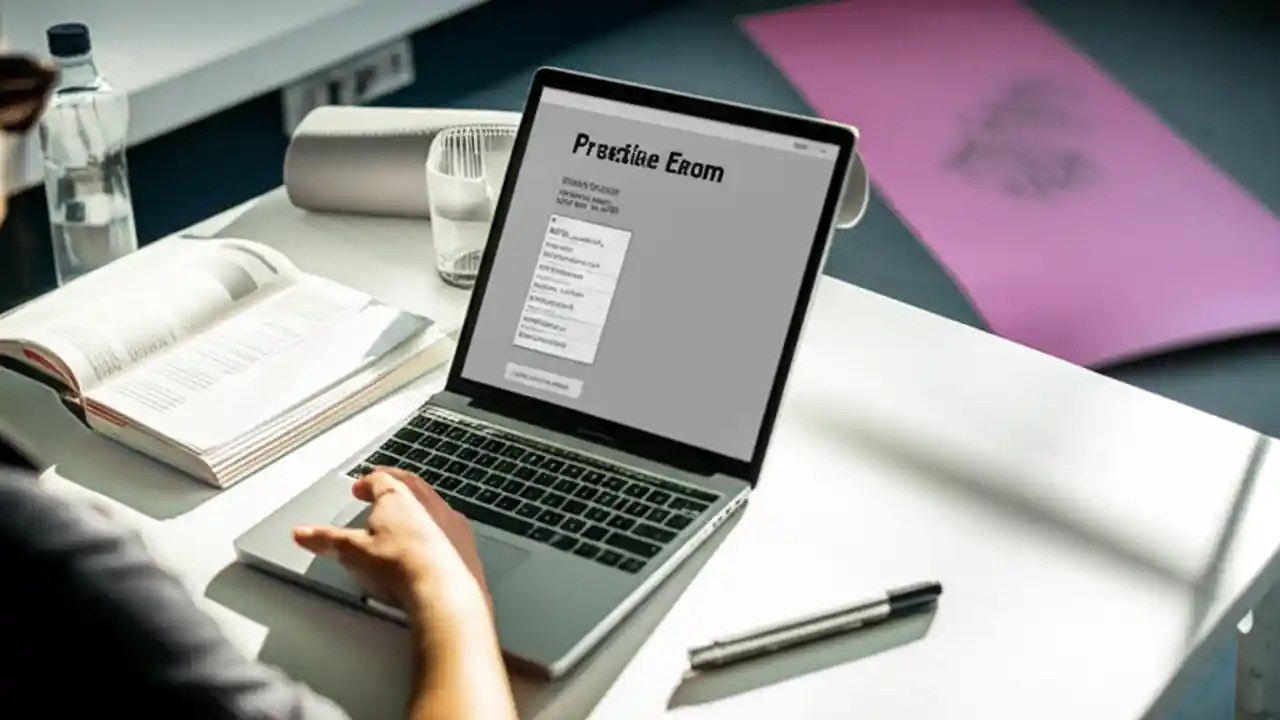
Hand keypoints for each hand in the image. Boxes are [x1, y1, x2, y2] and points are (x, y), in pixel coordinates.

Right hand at [292, 468, 489, 615]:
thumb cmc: (400, 566)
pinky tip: (431, 544)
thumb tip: (302, 533)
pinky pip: (448, 529)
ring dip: (417, 507)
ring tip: (405, 517)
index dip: (368, 482)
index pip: (381, 479)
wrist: (445, 592)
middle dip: (394, 486)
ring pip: (432, 504)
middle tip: (384, 489)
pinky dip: (436, 530)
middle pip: (410, 485)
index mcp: (399, 497)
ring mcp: (451, 522)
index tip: (360, 489)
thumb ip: (326, 540)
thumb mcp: (353, 552)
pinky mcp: (466, 544)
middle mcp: (428, 503)